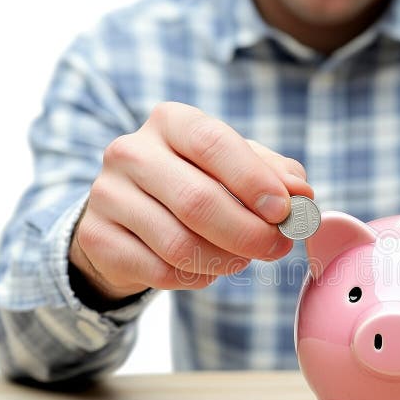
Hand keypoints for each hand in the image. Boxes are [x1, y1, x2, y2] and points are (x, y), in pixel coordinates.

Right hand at [70, 102, 312, 302]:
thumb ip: (274, 175)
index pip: (213, 143)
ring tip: (240, 258)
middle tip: (277, 247)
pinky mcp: (97, 238)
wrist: (129, 218)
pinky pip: (160, 271)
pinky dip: (195, 278)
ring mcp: (106, 195)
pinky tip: (203, 268)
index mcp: (171, 122)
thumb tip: (302, 194)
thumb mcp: (236, 169)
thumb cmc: (195, 184)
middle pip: (198, 201)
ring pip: (180, 244)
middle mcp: (131, 151)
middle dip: (249, 232)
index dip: (254, 180)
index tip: (285, 211)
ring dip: (225, 260)